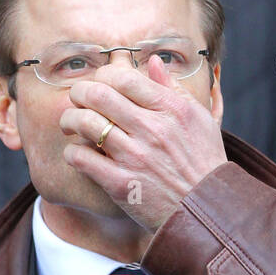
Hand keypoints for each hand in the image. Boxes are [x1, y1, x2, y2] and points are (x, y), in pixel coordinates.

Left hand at [59, 56, 227, 232]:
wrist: (206, 212)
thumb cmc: (204, 164)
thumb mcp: (200, 120)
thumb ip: (173, 89)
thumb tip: (153, 62)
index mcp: (171, 109)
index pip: (124, 77)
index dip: (104, 77)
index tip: (100, 86)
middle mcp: (152, 129)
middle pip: (98, 94)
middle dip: (80, 93)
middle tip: (77, 101)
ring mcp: (135, 157)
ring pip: (85, 122)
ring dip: (70, 120)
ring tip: (70, 126)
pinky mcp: (121, 184)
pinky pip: (81, 158)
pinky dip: (72, 153)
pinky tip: (78, 154)